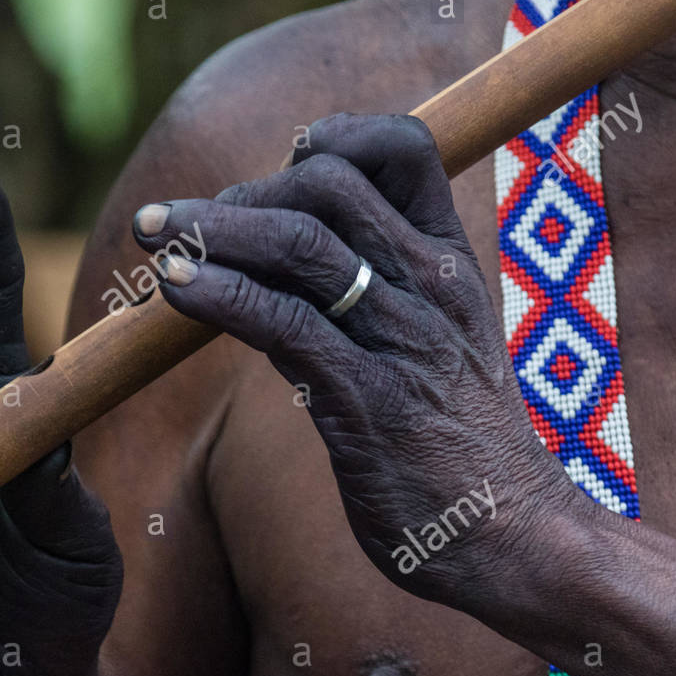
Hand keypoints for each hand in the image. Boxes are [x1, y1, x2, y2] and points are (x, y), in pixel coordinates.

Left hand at [132, 114, 573, 607]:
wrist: (519, 538)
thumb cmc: (465, 444)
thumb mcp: (443, 344)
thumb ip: (377, 293)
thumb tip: (277, 258)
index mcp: (452, 264)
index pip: (405, 148)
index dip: (334, 137)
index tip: (284, 170)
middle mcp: (432, 287)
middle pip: (329, 184)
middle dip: (244, 192)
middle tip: (190, 225)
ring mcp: (404, 340)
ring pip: (299, 244)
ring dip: (210, 228)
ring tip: (156, 233)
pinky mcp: (369, 400)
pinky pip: (282, 323)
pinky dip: (217, 293)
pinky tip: (174, 286)